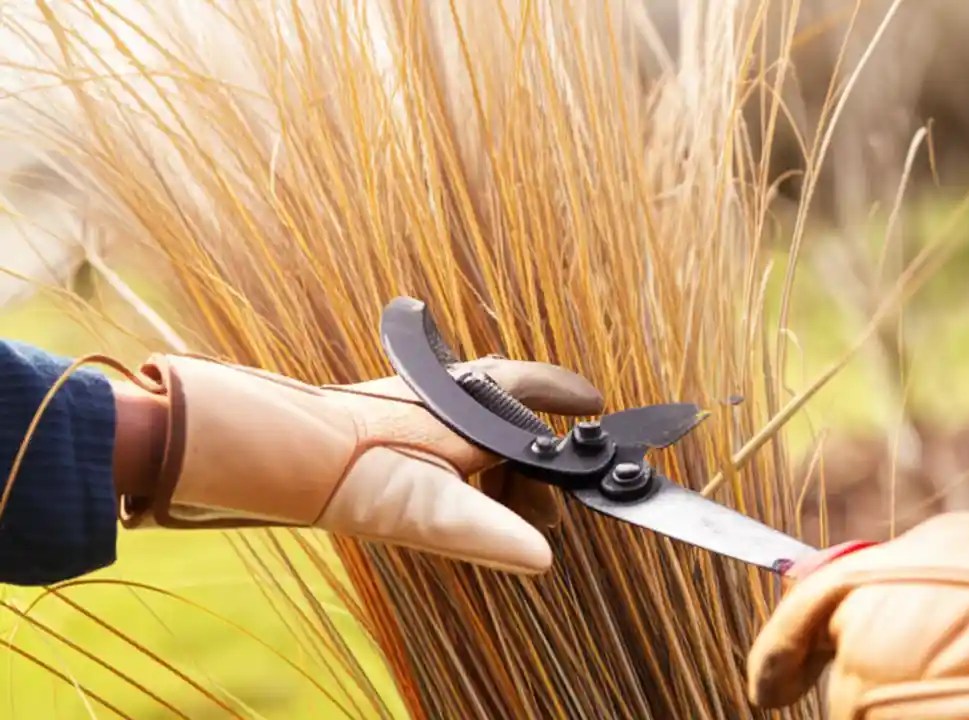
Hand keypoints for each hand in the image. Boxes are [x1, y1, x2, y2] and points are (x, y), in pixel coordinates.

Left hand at [115, 354, 602, 573]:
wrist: (269, 454)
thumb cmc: (349, 468)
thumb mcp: (431, 508)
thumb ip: (488, 533)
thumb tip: (542, 560)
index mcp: (466, 407)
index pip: (533, 390)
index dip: (566, 395)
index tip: (593, 403)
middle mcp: (441, 397)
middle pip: (504, 413)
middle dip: (532, 449)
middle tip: (545, 497)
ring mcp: (409, 407)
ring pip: (470, 425)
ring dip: (494, 460)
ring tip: (504, 504)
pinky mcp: (381, 424)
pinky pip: (440, 434)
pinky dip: (461, 463)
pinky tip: (452, 491)